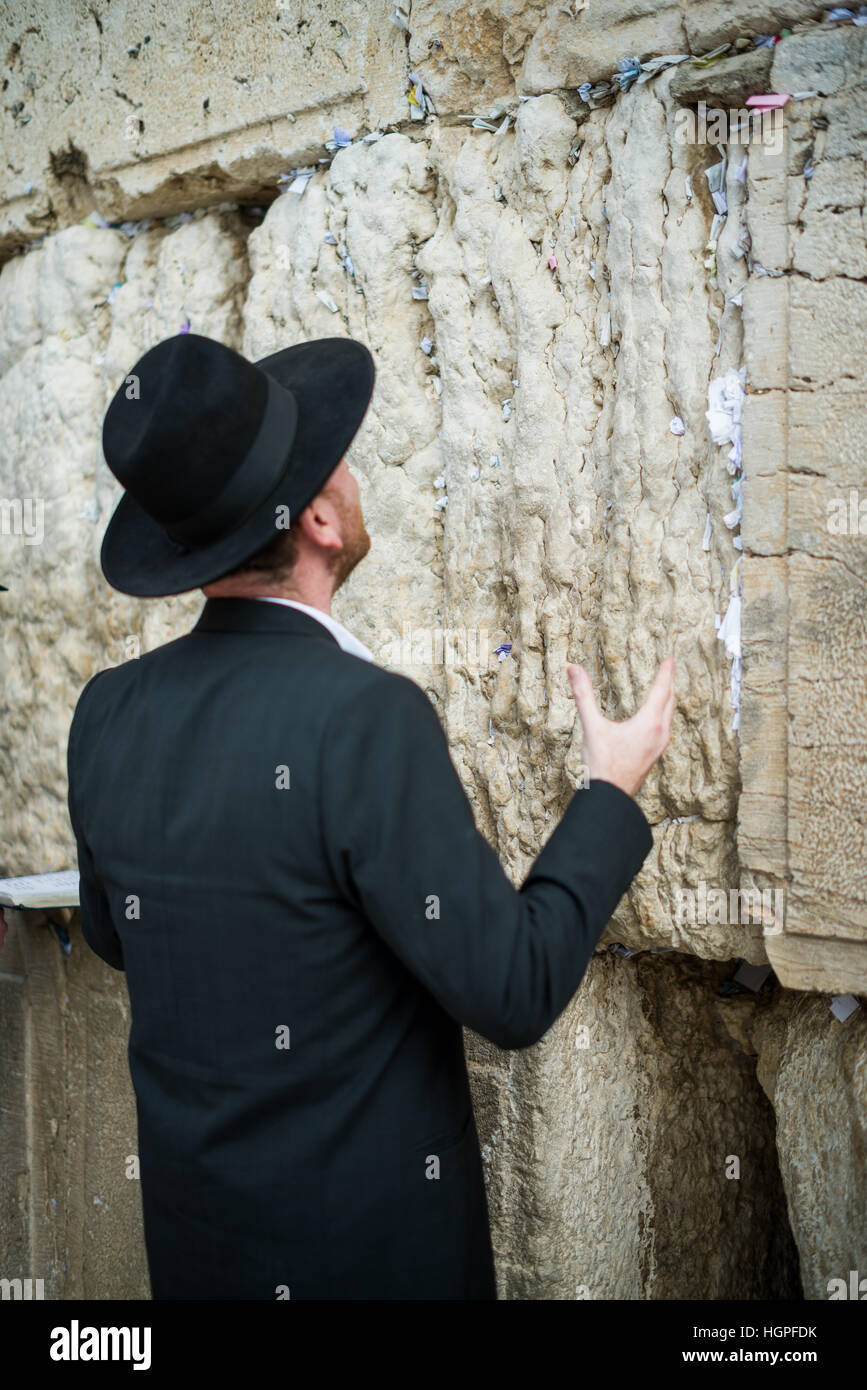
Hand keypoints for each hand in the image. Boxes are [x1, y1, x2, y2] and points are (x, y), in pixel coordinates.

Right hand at [567, 657, 674, 797]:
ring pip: (669, 715)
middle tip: (669, 669)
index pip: (662, 689)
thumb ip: (583, 695)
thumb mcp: (591, 726)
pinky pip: (665, 727)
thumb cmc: (602, 764)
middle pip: (670, 701)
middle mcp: (660, 732)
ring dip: (667, 699)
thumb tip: (573, 669)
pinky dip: (663, 714)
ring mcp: (659, 745)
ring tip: (664, 689)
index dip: (665, 672)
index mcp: (649, 722)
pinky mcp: (654, 754)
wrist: (610, 798)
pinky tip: (654, 717)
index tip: (669, 658)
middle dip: (669, 683)